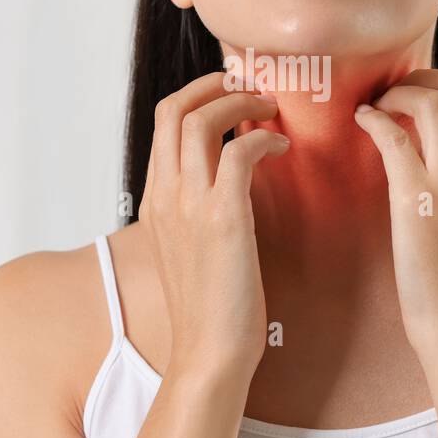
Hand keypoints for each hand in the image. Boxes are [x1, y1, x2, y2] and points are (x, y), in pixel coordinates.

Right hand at [140, 71, 289, 377]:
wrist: (210, 354)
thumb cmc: (211, 308)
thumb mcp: (191, 249)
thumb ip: (199, 211)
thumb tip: (231, 182)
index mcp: (154, 199)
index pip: (163, 121)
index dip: (197, 94)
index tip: (229, 92)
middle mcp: (165, 195)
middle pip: (174, 108)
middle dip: (214, 84)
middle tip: (250, 84)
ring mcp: (189, 205)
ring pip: (202, 120)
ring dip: (241, 102)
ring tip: (271, 110)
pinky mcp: (222, 219)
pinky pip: (240, 152)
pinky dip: (263, 139)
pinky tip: (282, 149)